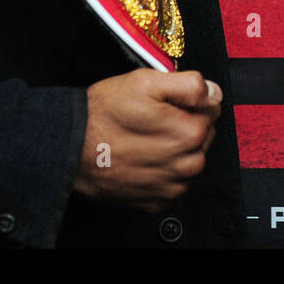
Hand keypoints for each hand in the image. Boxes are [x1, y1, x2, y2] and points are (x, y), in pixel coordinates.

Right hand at [73, 68, 221, 211]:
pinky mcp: (157, 202)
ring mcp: (172, 186)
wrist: (70, 147)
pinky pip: (173, 183)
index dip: (191, 101)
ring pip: (189, 161)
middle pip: (203, 136)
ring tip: (146, 139)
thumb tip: (214, 92)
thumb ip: (189, 84)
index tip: (169, 102)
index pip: (212, 110)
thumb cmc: (105, 113)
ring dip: (176, 149)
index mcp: (190, 132)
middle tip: (154, 118)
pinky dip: (163, 171)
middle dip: (185, 124)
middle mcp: (187, 164)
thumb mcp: (146, 81)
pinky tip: (143, 159)